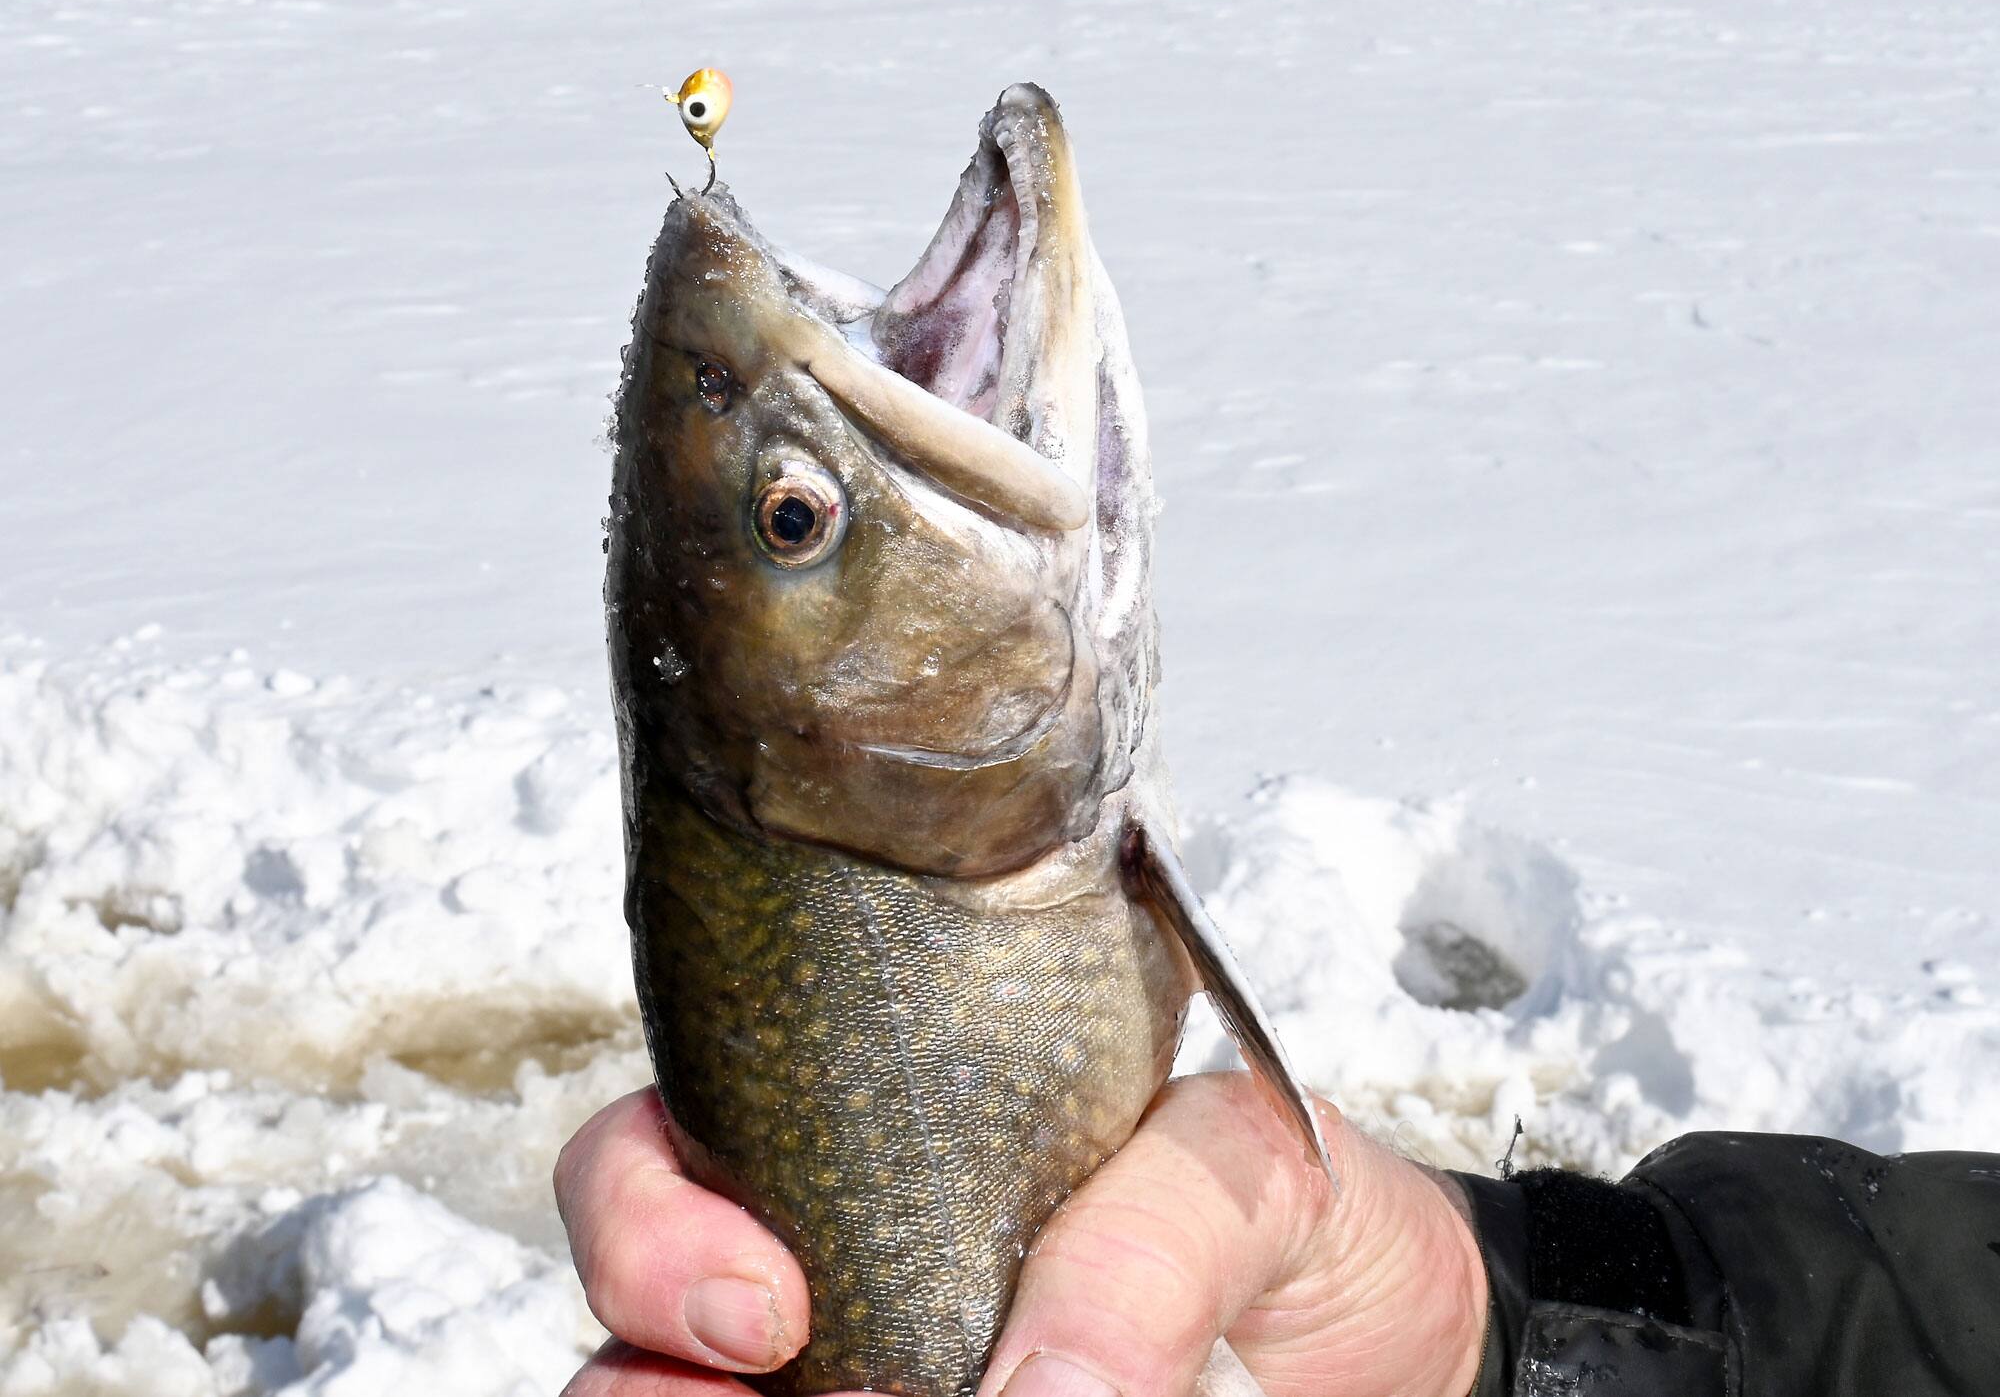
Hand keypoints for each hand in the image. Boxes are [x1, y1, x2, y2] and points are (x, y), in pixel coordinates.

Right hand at [554, 1074, 1487, 1396]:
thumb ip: (1148, 1240)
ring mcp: (871, 1365)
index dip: (652, 1200)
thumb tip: (1024, 1395)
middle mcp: (841, 1256)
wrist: (1408, 1366)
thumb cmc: (1315, 1238)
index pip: (686, 1129)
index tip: (764, 1297)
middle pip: (632, 1280)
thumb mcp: (1259, 1172)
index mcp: (890, 1134)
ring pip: (657, 1391)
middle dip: (639, 1303)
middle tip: (758, 1356)